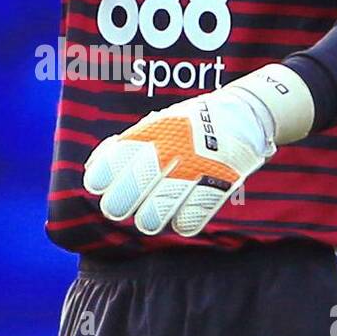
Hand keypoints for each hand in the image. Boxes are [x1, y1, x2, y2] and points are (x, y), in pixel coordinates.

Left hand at [83, 82, 276, 237]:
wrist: (244, 113)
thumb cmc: (188, 125)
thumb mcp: (156, 124)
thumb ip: (125, 146)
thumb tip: (93, 169)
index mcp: (152, 132)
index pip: (115, 159)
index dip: (102, 177)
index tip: (99, 186)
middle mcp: (171, 149)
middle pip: (133, 186)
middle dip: (119, 203)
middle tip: (118, 208)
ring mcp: (196, 167)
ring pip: (159, 209)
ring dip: (149, 219)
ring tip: (147, 219)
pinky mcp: (220, 183)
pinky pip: (193, 217)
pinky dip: (183, 222)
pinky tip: (178, 218)